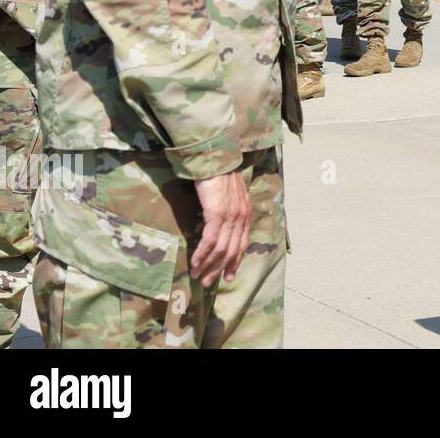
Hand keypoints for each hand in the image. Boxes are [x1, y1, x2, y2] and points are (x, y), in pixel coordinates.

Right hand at [190, 170, 251, 287]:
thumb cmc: (217, 174)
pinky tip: (194, 262)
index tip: (228, 276)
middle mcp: (241, 216)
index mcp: (245, 213)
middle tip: (208, 282)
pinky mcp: (217, 214)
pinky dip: (202, 254)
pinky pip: (210, 240)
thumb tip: (219, 224)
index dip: (235, 261)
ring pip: (221, 249)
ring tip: (198, 276)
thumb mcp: (229, 194)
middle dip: (220, 268)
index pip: (242, 243)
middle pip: (232, 250)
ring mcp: (230, 216)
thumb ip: (228, 209)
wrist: (214, 157)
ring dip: (208, 265)